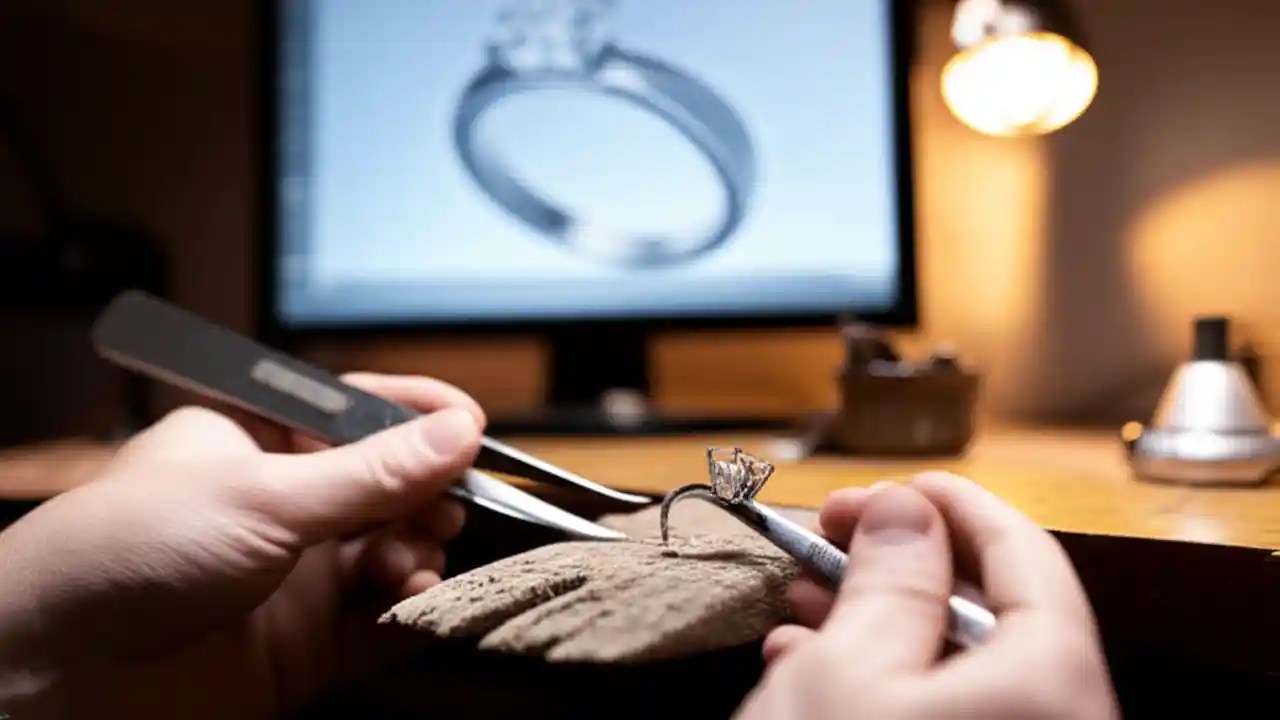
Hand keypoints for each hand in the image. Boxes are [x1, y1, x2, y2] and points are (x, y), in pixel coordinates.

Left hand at [0, 373, 484, 719]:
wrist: (58, 676)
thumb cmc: (128, 549)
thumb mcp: (261, 494)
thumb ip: (372, 472)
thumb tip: (460, 431)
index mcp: (261, 440)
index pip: (359, 410)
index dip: (418, 415)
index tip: (472, 427)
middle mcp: (286, 504)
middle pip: (390, 487)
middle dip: (427, 494)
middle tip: (441, 508)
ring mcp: (298, 575)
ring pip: (393, 554)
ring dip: (418, 554)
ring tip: (407, 563)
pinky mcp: (306, 646)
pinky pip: (381, 626)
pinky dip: (410, 615)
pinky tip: (415, 605)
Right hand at [736, 473, 1118, 718]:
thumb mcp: (845, 668)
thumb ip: (888, 576)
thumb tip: (906, 511)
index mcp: (1051, 683)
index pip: (1026, 550)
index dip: (953, 501)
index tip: (900, 482)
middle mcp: (1059, 718)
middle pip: (993, 609)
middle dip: (899, 564)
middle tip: (836, 536)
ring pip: (962, 665)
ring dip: (879, 622)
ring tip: (808, 600)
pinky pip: (948, 711)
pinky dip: (888, 682)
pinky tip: (816, 667)